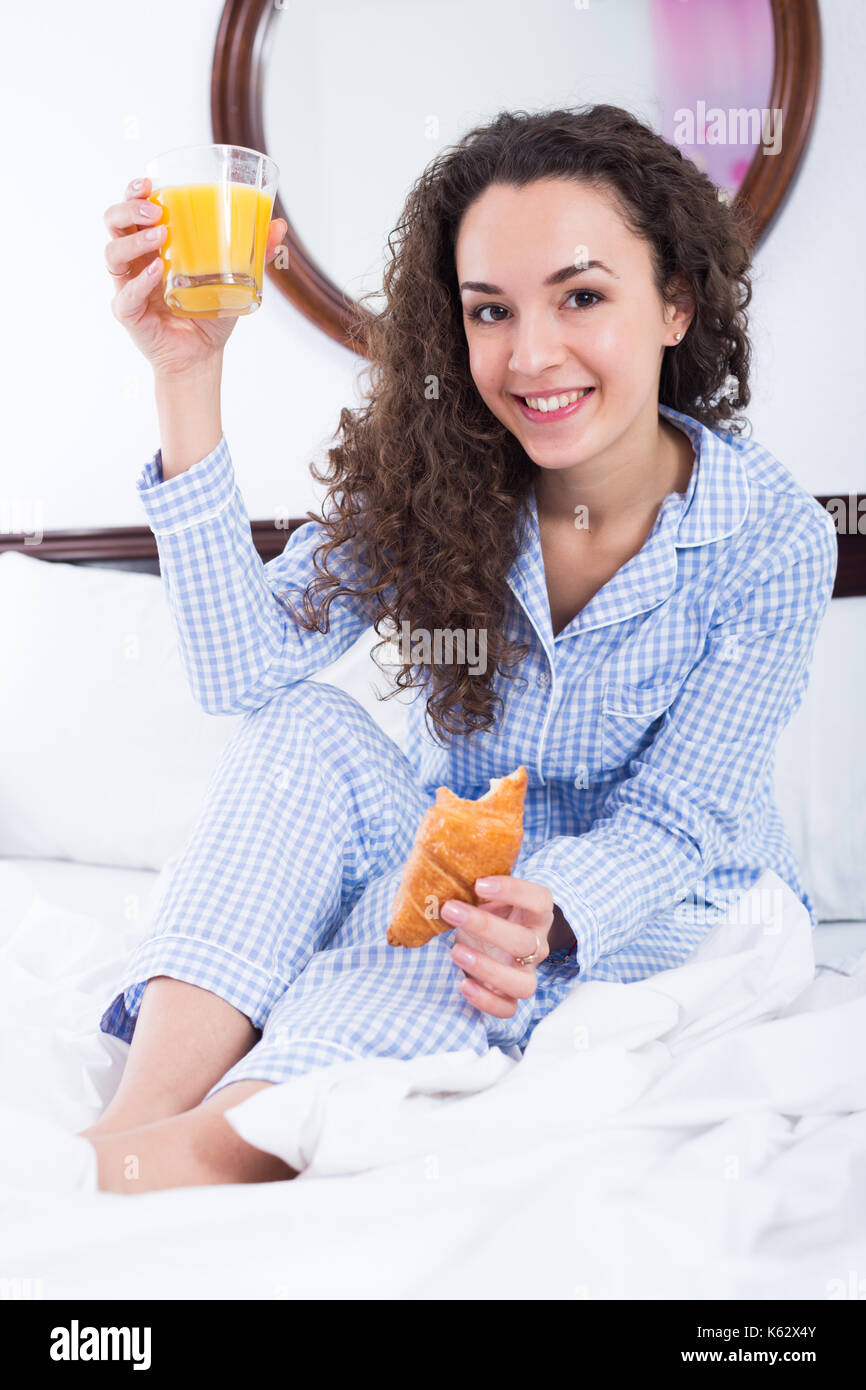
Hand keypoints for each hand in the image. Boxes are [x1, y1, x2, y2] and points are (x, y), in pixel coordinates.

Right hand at [104, 174, 287, 375]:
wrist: (202, 356)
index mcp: (153, 246)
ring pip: (113, 253)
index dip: (133, 193)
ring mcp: (129, 287)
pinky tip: (157, 273)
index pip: (133, 210)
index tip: (149, 182)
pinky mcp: (129, 314)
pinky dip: (140, 281)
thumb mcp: (236, 279)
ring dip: (135, 240)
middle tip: (154, 209)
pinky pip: (126, 294)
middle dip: (129, 209)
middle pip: (114, 223)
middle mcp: (136, 262)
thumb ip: (254, 254)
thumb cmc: (210, 312)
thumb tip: (279, 226)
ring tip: (161, 235)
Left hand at [440, 876, 557, 1018]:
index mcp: (535, 915)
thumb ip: (474, 888)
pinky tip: (463, 984)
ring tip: (456, 951)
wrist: (489, 940)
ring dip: (488, 968)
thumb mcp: (485, 896)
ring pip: (523, 984)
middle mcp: (536, 946)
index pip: (540, 900)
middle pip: (524, 942)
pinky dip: (486, 1000)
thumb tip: (441, 879)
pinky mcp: (510, 997)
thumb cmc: (487, 912)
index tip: (479, 884)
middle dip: (486, 927)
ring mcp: (526, 974)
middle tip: (450, 910)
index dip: (514, 891)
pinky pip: (508, 1009)